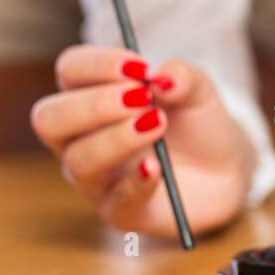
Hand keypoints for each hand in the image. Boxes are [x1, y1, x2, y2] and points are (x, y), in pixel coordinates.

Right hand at [31, 45, 254, 237]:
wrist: (224, 170)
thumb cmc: (196, 124)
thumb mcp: (198, 90)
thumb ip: (183, 77)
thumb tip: (162, 78)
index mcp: (91, 94)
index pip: (70, 70)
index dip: (97, 64)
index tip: (140, 67)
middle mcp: (79, 137)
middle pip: (50, 118)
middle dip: (94, 105)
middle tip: (141, 98)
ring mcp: (94, 177)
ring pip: (78, 160)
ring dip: (117, 138)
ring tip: (157, 124)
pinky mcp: (119, 210)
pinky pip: (114, 201)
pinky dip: (136, 182)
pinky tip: (156, 166)